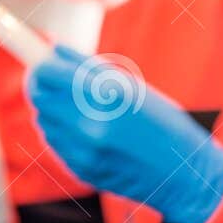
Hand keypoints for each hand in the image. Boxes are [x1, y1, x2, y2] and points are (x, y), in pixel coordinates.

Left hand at [26, 45, 222, 222]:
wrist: (185, 175)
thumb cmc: (163, 123)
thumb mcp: (132, 87)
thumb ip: (88, 68)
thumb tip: (53, 47)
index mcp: (108, 96)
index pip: (50, 74)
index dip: (39, 65)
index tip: (37, 60)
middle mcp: (91, 125)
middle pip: (40, 97)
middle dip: (39, 85)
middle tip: (45, 77)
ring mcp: (84, 152)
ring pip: (44, 120)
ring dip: (49, 109)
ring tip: (71, 104)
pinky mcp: (80, 170)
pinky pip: (55, 143)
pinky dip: (60, 131)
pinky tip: (79, 127)